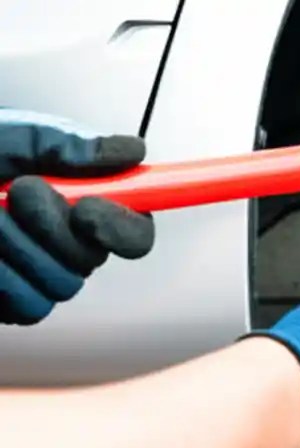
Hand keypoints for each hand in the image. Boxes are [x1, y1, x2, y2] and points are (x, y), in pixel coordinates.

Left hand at [0, 110, 155, 324]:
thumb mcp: (10, 137)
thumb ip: (67, 144)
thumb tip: (128, 151)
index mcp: (76, 205)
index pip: (133, 232)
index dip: (124, 227)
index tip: (93, 208)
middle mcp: (62, 246)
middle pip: (92, 260)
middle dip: (52, 223)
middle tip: (18, 192)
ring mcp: (35, 278)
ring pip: (59, 284)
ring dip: (17, 246)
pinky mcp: (7, 304)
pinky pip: (24, 304)